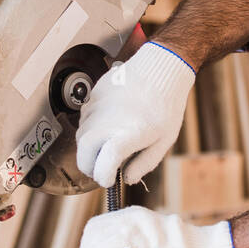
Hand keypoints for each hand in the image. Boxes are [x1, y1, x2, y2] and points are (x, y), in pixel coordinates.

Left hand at [72, 206, 235, 247]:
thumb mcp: (153, 239)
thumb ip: (133, 243)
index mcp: (136, 214)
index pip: (99, 223)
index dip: (87, 243)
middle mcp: (135, 216)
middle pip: (95, 229)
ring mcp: (140, 227)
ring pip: (99, 237)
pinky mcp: (144, 241)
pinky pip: (109, 247)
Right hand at [75, 41, 195, 187]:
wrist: (161, 67)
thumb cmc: (166, 104)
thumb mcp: (164, 140)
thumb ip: (145, 163)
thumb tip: (127, 178)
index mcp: (130, 134)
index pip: (104, 163)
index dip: (103, 176)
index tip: (108, 180)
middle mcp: (108, 120)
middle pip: (83, 151)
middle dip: (88, 166)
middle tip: (100, 169)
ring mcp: (98, 106)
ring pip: (82, 135)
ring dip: (90, 146)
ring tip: (108, 144)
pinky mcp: (94, 94)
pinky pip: (85, 118)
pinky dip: (92, 128)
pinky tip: (109, 124)